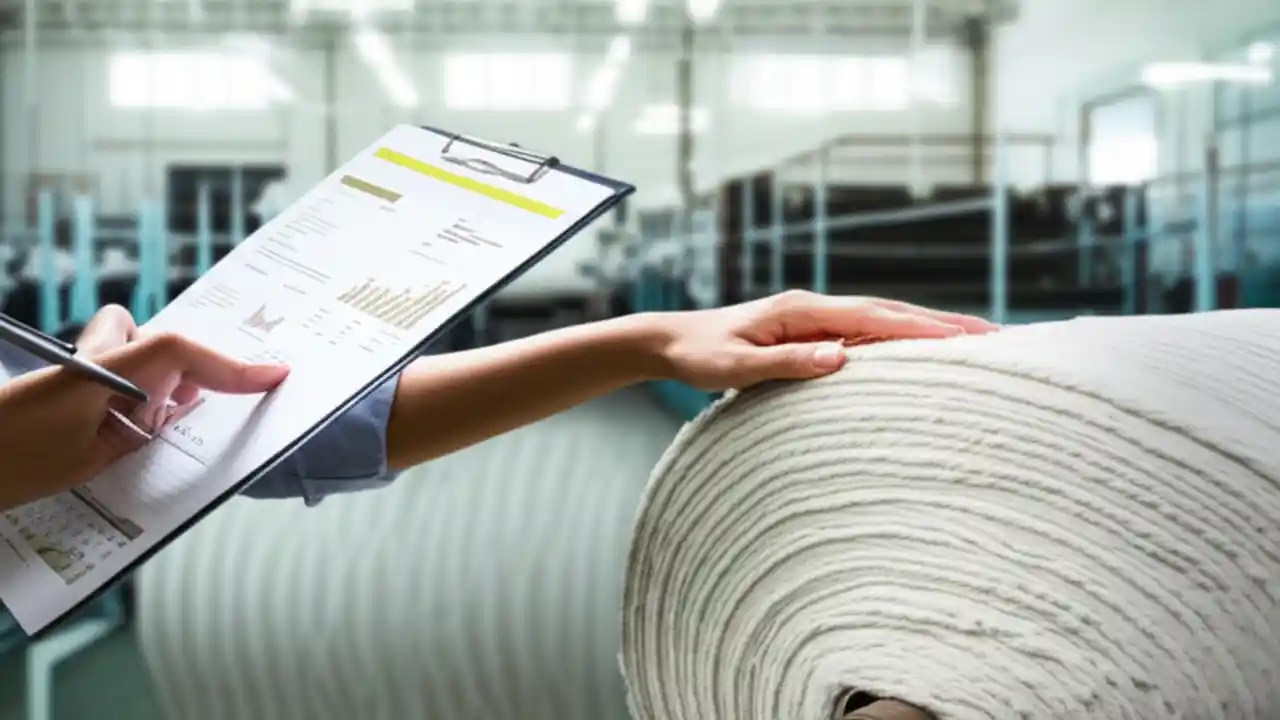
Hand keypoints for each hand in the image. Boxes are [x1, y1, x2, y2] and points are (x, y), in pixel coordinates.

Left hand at [0, 306, 289, 509]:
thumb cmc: (5, 460)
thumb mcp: (82, 460)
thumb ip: (134, 429)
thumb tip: (172, 410)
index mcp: (100, 371)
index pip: (179, 350)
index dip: (231, 364)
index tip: (272, 375)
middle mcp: (86, 359)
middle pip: (149, 338)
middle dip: (172, 371)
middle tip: (171, 412)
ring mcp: (69, 370)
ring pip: (125, 352)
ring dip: (141, 384)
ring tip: (128, 431)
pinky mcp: (56, 387)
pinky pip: (107, 376)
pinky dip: (120, 399)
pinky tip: (104, 437)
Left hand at [656, 290, 998, 390]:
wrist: (669, 341)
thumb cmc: (699, 355)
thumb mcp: (736, 365)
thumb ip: (786, 361)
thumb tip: (841, 359)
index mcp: (803, 310)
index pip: (876, 317)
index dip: (924, 326)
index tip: (968, 336)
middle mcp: (814, 308)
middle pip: (891, 313)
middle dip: (943, 324)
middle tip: (996, 336)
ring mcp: (814, 318)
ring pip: (882, 321)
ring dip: (927, 329)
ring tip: (975, 342)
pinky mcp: (810, 332)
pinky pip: (864, 334)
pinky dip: (899, 339)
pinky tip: (920, 353)